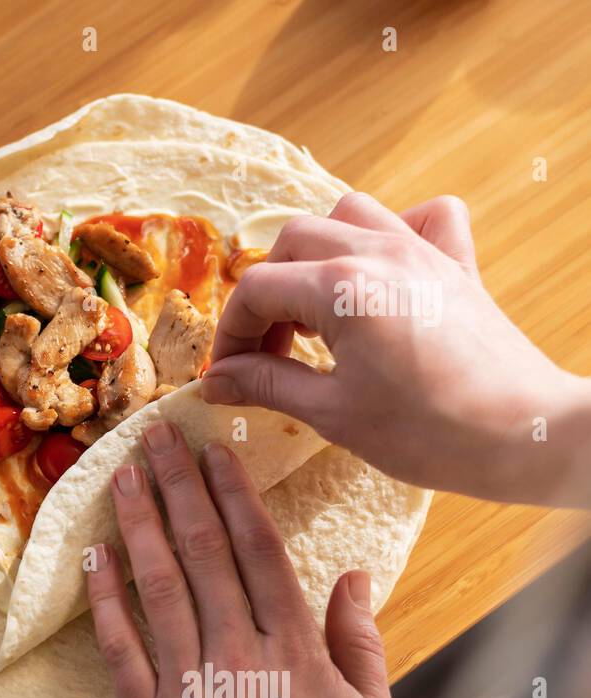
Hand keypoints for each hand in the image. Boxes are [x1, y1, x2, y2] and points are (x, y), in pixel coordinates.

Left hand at [86, 421, 401, 697]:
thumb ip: (359, 645)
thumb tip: (353, 580)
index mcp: (295, 648)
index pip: (257, 549)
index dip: (231, 493)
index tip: (213, 451)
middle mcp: (238, 653)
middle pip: (203, 550)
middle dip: (177, 486)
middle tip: (154, 437)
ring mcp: (189, 684)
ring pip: (159, 584)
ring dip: (138, 524)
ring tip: (121, 476)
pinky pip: (120, 647)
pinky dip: (104, 599)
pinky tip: (93, 558)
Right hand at [204, 193, 590, 505]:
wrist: (527, 435)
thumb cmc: (431, 432)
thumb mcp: (333, 414)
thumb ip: (268, 385)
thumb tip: (218, 382)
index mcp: (341, 288)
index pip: (256, 290)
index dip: (232, 334)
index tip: (230, 374)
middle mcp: (378, 253)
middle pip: (292, 243)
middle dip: (267, 295)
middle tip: (269, 352)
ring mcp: (421, 251)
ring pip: (347, 214)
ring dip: (316, 254)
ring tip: (315, 309)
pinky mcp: (456, 265)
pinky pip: (424, 215)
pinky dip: (396, 230)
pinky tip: (383, 273)